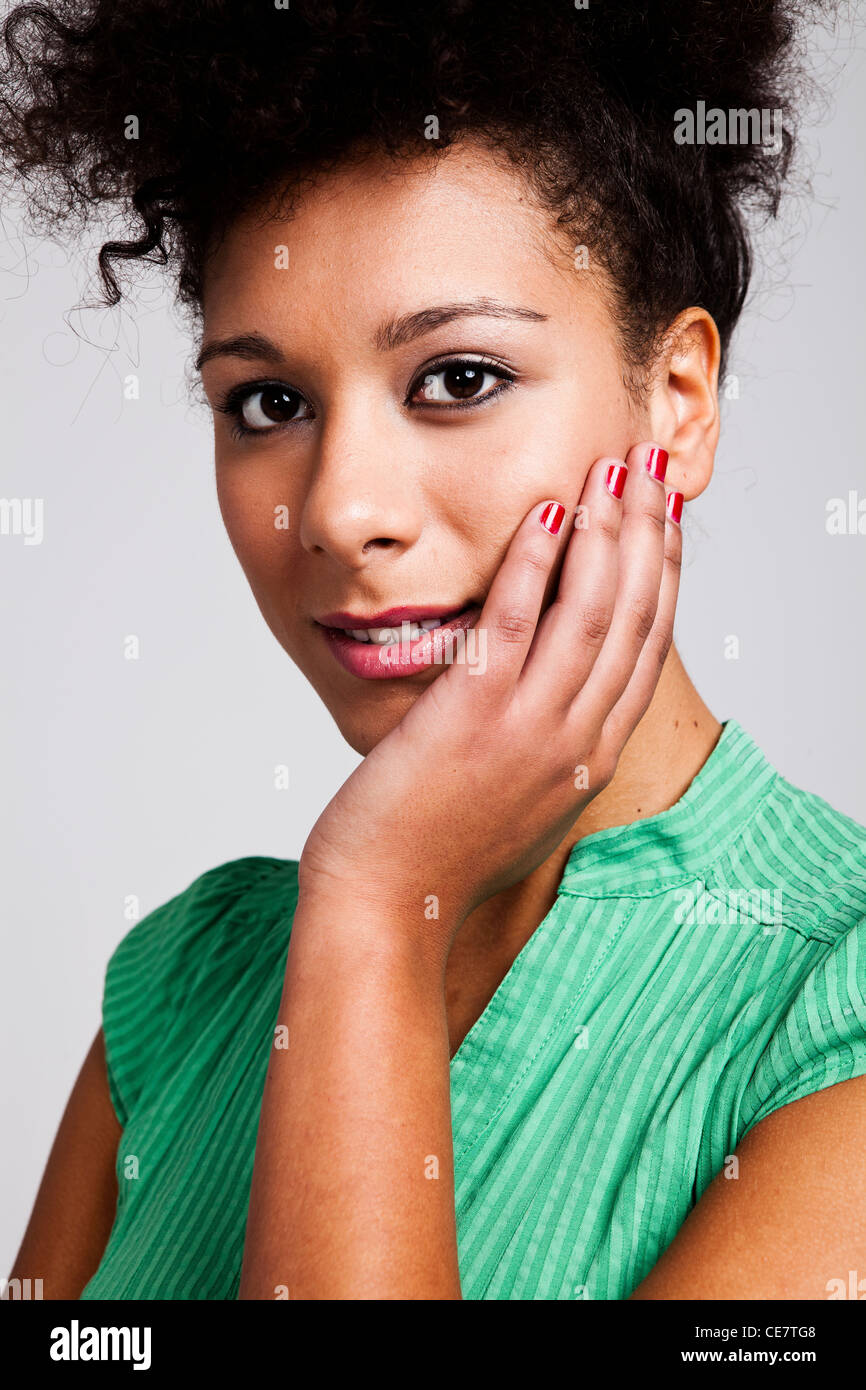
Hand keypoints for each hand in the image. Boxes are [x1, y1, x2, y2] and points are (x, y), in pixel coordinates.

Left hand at [299, 441, 682, 951]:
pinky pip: (516, 619)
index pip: (646, 650)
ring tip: (613, 467)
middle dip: (649, 534)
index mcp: (590, 759)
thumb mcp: (517, 803)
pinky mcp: (475, 716)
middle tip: (652, 469)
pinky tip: (546, 507)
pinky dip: (536, 558)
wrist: (387, 911)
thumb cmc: (436, 857)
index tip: (663, 521)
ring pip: (592, 611)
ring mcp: (531, 729)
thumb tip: (545, 700)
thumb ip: (543, 749)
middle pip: (634, 619)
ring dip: (609, 529)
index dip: (662, 575)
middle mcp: (577, 741)